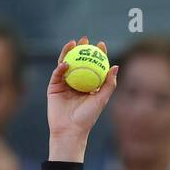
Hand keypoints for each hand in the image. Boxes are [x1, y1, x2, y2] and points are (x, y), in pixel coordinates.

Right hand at [47, 35, 118, 159]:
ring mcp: (64, 84)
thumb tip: (116, 66)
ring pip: (66, 64)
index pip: (93, 65)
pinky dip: (61, 67)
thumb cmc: (87, 118)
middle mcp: (76, 82)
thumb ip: (109, 84)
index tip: (101, 45)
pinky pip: (57, 74)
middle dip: (81, 48)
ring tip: (74, 43)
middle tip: (85, 39)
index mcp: (88, 85)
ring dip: (68, 52)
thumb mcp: (101, 99)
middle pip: (78, 61)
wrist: (70, 130)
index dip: (97, 54)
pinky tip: (66, 63)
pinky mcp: (53, 87)